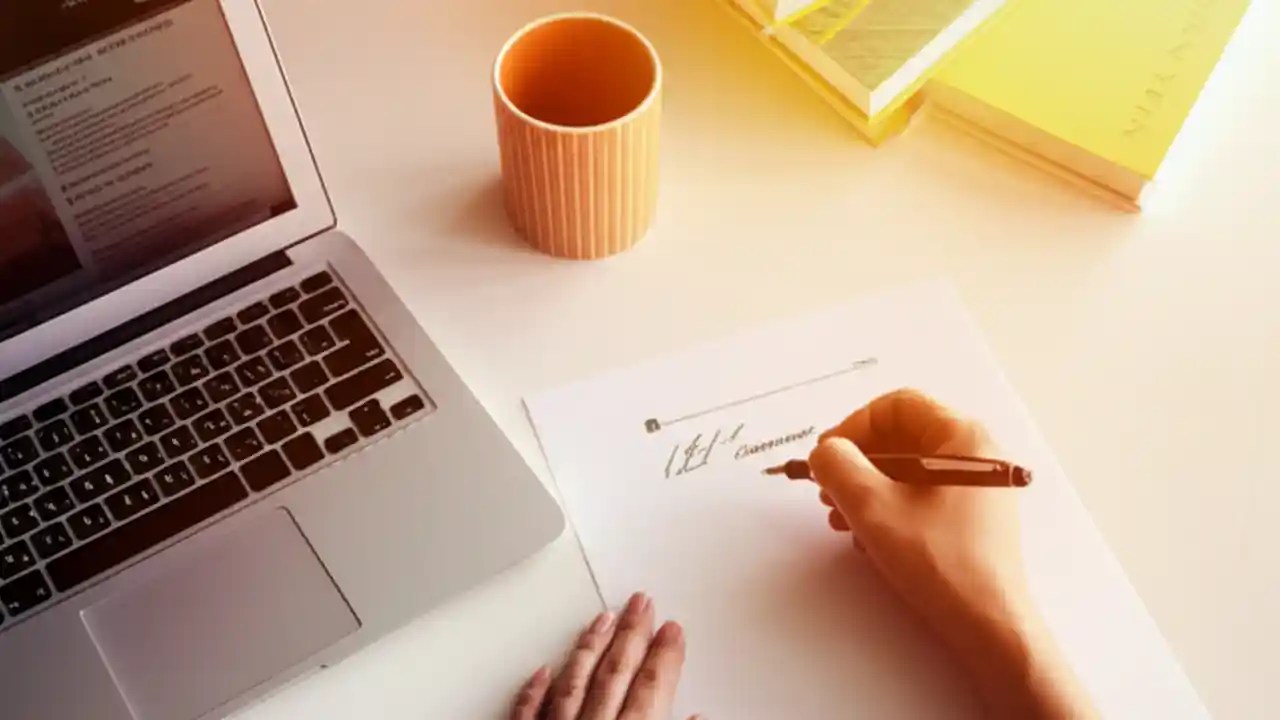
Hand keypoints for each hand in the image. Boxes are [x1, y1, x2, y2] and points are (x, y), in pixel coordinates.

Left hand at [511, 592, 700, 719]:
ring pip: (573, 683)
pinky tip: (542, 670)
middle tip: (642, 603)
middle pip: (615, 673)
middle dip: (632, 634)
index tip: (673, 630)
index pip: (651, 688)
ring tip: (604, 618)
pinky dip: (535, 691)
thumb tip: (697, 718)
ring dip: (590, 648)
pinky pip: (527, 714)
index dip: (665, 656)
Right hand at [809, 389, 1095, 719]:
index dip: (854, 425)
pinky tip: (867, 536)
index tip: (828, 456)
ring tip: (841, 517)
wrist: (987, 625)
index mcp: (963, 439)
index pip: (898, 406)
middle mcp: (976, 454)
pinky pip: (921, 495)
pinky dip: (888, 507)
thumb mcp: (873, 508)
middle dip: (857, 461)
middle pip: (902, 437)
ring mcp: (976, 487)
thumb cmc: (939, 562)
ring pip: (908, 469)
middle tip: (829, 489)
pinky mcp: (971, 517)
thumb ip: (839, 468)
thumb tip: (826, 452)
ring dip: (867, 487)